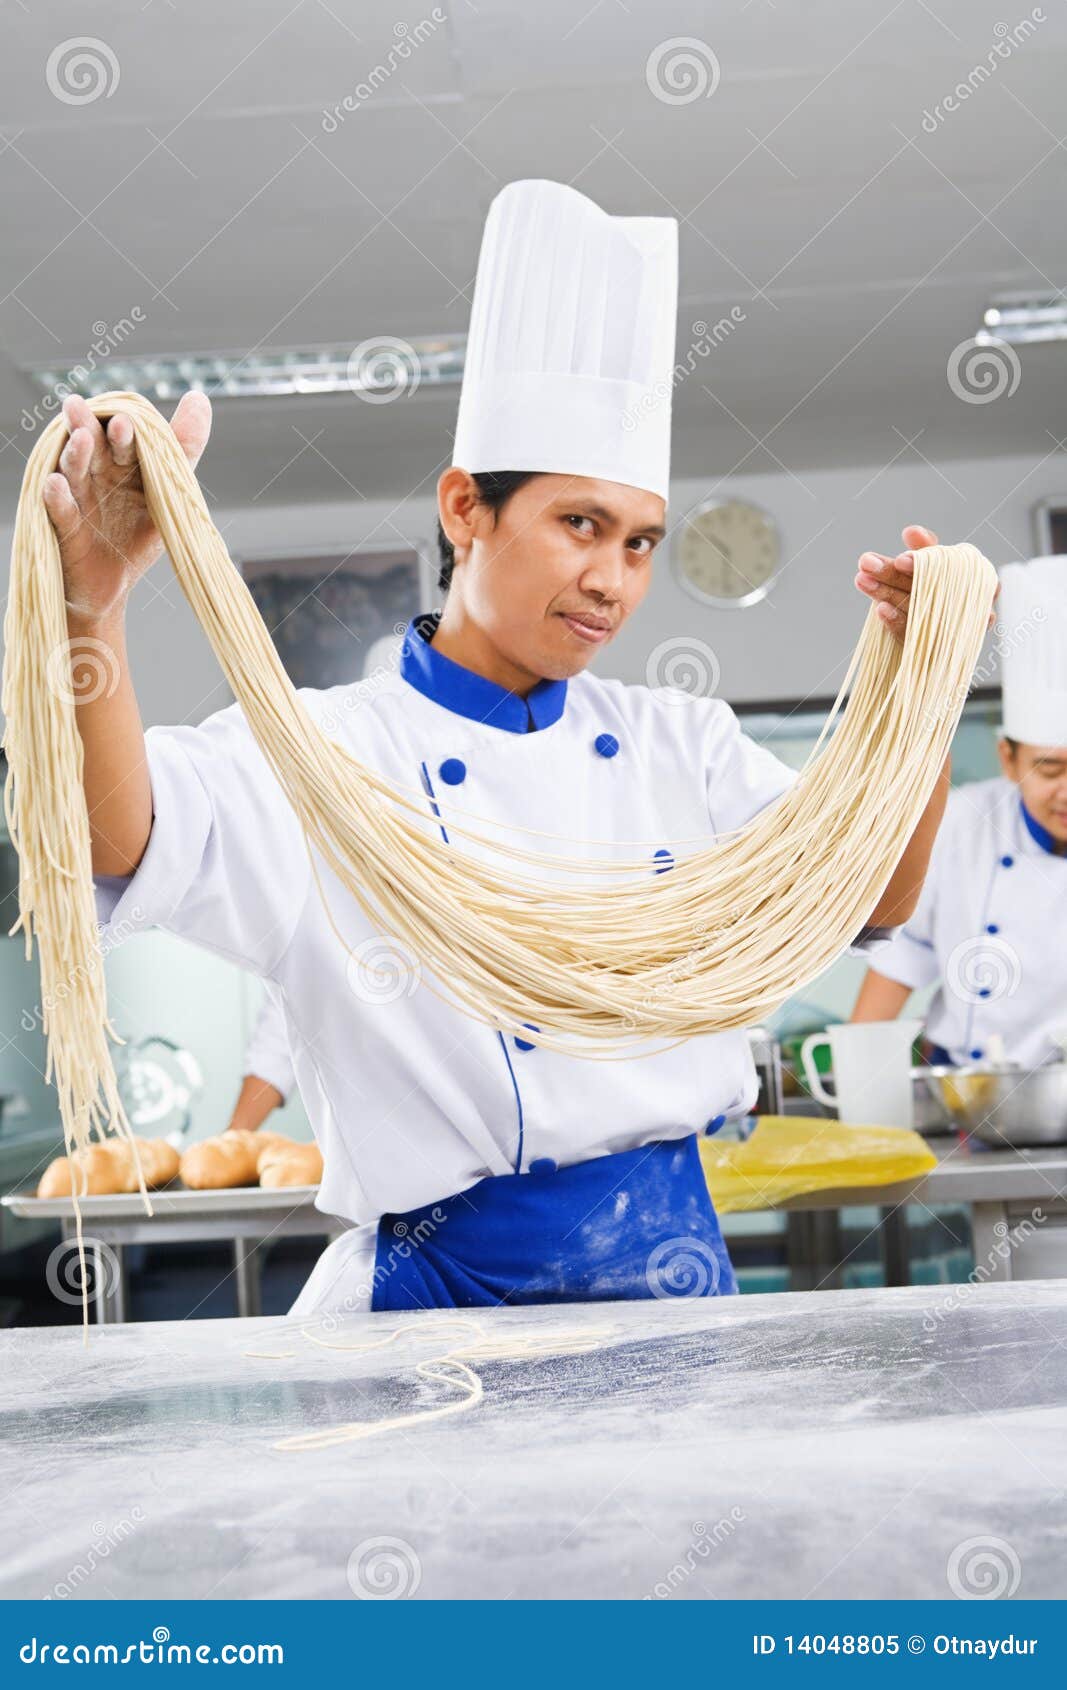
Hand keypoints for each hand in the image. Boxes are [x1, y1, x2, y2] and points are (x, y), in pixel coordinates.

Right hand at [44, 390, 211, 625]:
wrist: (113, 588)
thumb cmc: (138, 534)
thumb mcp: (169, 493)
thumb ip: (183, 447)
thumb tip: (198, 397)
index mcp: (120, 463)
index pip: (120, 436)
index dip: (123, 428)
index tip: (127, 421)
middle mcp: (95, 474)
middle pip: (91, 445)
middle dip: (89, 427)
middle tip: (84, 410)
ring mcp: (76, 498)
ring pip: (72, 471)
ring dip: (74, 455)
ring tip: (79, 439)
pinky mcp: (63, 528)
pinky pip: (58, 510)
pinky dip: (57, 498)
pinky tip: (56, 485)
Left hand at [855, 523, 998, 644]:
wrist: (935, 643)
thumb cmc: (935, 594)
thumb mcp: (928, 568)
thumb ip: (923, 550)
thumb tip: (912, 531)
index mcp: (967, 572)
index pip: (944, 561)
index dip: (921, 559)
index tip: (900, 558)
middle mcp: (965, 598)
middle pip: (925, 584)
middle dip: (893, 573)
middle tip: (866, 562)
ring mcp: (953, 625)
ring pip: (917, 607)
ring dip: (888, 593)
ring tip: (862, 580)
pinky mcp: (934, 648)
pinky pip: (913, 634)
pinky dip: (897, 621)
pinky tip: (880, 609)